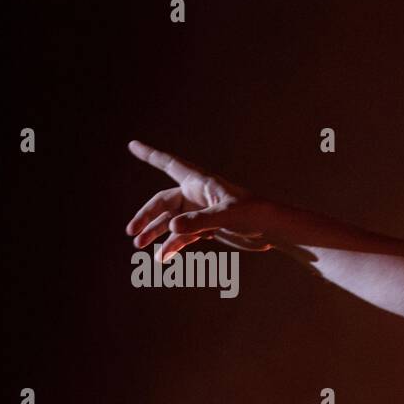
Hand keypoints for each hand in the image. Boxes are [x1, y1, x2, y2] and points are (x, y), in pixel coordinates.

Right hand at [124, 140, 274, 262]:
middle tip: (132, 233)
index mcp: (200, 182)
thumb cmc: (254, 213)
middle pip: (163, 202)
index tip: (132, 145)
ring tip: (140, 247)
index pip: (170, 165)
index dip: (151, 155)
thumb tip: (171, 227)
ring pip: (170, 222)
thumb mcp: (227, 215)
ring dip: (156, 234)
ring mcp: (200, 212)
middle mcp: (196, 195)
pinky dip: (173, 245)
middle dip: (147, 216)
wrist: (271, 229)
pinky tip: (163, 258)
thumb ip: (199, 221)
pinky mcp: (206, 228)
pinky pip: (183, 236)